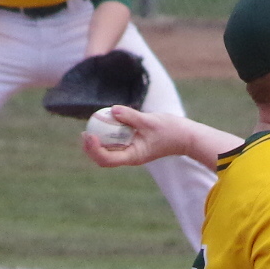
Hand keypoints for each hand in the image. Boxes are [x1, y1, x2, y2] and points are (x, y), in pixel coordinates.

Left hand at [82, 108, 240, 170]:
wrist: (186, 137)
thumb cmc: (171, 131)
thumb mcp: (150, 121)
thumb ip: (131, 116)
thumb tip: (112, 110)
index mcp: (133, 157)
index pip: (107, 159)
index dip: (94, 149)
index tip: (88, 134)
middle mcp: (130, 157)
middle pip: (103, 158)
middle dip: (91, 148)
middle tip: (83, 133)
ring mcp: (131, 151)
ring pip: (108, 151)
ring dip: (97, 142)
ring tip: (90, 128)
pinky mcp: (134, 144)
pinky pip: (116, 142)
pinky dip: (108, 135)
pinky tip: (104, 123)